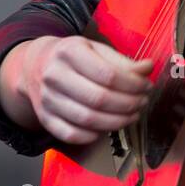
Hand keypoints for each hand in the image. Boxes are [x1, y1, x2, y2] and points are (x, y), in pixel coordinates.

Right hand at [20, 35, 153, 144]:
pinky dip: (92, 136)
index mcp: (69, 51)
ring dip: (117, 122)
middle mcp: (54, 75)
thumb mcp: (97, 49)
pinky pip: (71, 134)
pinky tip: (106, 127)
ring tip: (132, 115)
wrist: (37, 65)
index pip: (108, 74)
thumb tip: (147, 69)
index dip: (133, 84)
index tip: (146, 86)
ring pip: (87, 119)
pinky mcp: (45, 118)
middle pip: (99, 98)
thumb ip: (123, 61)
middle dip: (128, 104)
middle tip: (142, 102)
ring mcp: (47, 98)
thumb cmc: (74, 57)